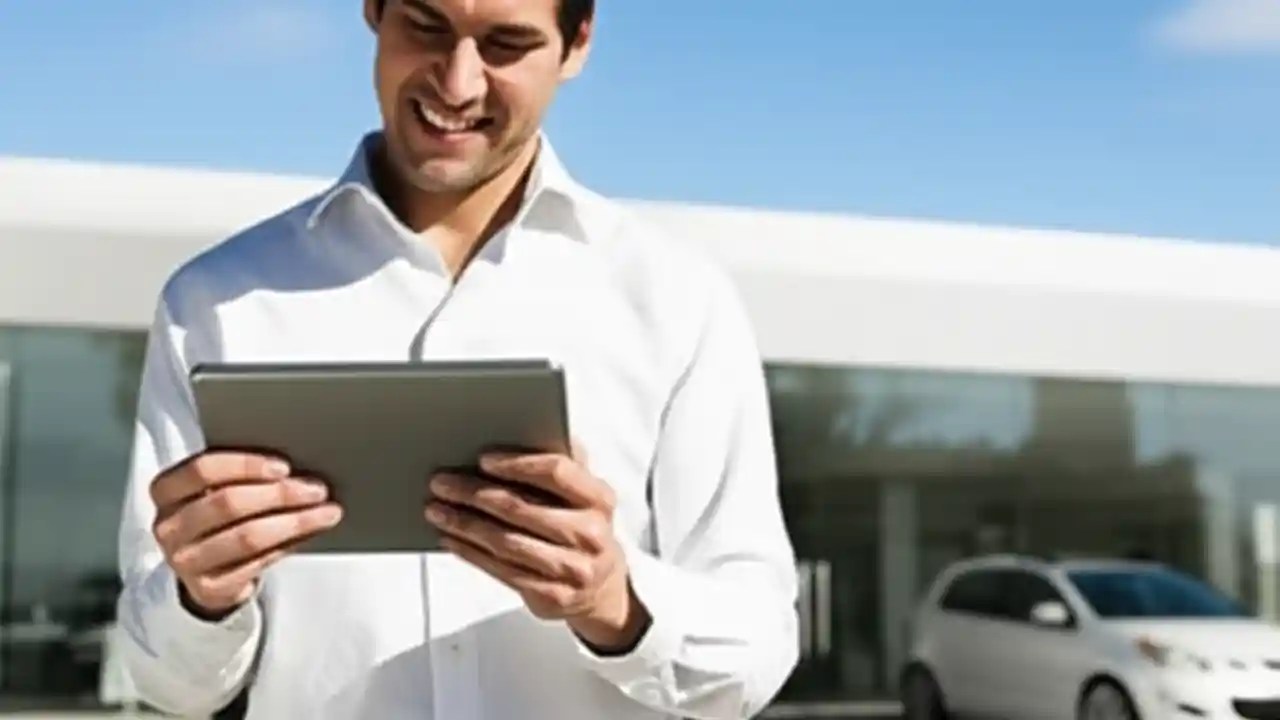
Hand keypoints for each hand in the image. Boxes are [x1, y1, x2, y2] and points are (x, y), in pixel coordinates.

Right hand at [150, 451, 342, 618]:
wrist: (204, 570)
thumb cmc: (217, 517)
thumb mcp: (213, 490)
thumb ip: (238, 474)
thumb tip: (294, 466)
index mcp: (166, 491)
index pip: (203, 469)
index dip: (246, 465)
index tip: (284, 466)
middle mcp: (168, 527)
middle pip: (228, 503)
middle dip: (280, 494)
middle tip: (316, 489)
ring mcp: (185, 561)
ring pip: (247, 536)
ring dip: (294, 522)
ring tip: (326, 512)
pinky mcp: (208, 588)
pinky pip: (256, 563)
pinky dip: (289, 545)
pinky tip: (310, 533)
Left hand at [426, 449, 649, 652]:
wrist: (601, 588)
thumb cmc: (582, 528)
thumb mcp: (583, 494)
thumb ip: (563, 463)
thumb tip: (529, 427)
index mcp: (599, 499)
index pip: (557, 472)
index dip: (517, 463)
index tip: (483, 459)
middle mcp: (592, 534)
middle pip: (522, 508)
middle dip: (475, 493)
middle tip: (442, 482)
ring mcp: (574, 568)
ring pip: (506, 541)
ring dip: (464, 524)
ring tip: (436, 509)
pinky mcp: (553, 596)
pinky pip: (502, 570)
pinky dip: (470, 552)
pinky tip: (450, 538)